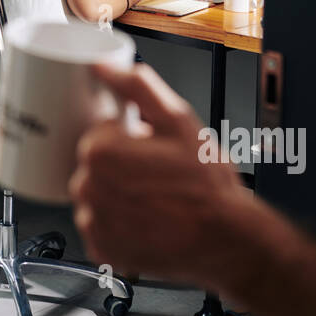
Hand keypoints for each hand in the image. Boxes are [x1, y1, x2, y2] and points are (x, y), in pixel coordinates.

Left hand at [69, 62, 258, 286]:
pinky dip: (116, 222)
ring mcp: (93, 221)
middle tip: (155, 172)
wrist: (227, 239)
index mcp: (100, 150)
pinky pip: (98, 225)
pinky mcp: (100, 248)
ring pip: (96, 193)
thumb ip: (137, 86)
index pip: (99, 130)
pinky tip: (145, 218)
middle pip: (95, 162)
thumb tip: (105, 66)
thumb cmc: (207, 185)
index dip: (128, 136)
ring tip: (153, 197)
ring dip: (117, 192)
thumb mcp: (179, 119)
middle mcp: (88, 187)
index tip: (149, 146)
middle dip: (121, 163)